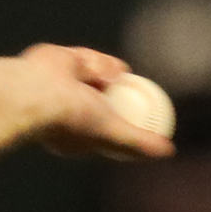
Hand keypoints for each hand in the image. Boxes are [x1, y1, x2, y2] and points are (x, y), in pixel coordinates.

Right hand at [16, 44, 174, 160]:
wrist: (41, 92)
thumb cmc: (75, 120)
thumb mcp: (114, 134)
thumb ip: (139, 143)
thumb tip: (170, 151)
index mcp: (73, 133)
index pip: (104, 128)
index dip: (122, 123)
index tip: (145, 120)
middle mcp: (64, 110)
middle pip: (98, 102)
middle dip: (116, 99)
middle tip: (142, 97)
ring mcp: (58, 86)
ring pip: (91, 80)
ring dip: (108, 78)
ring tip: (128, 79)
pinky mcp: (56, 62)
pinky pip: (85, 60)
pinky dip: (100, 63)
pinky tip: (121, 68)